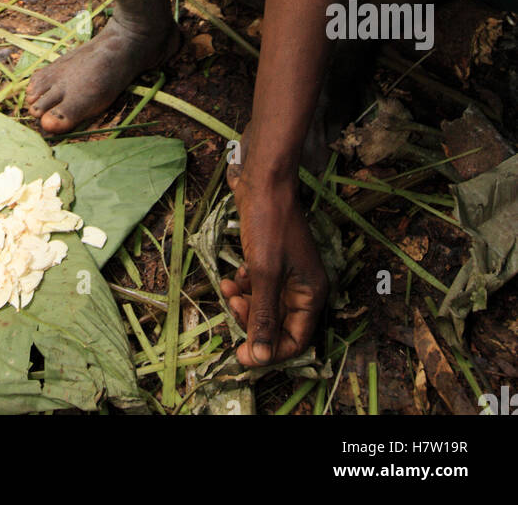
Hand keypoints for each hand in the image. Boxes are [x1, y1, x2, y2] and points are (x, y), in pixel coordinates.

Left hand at [221, 162, 327, 367]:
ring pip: (265, 307)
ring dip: (244, 305)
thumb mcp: (264, 273)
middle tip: (231, 309)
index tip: (241, 355)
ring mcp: (287, 275)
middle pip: (278, 325)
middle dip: (252, 322)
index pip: (296, 340)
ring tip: (227, 290)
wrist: (263, 182)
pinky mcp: (271, 262)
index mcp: (312, 294)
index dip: (269, 352)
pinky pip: (259, 289)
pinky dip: (244, 288)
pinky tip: (234, 277)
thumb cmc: (269, 225)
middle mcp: (303, 288)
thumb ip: (262, 316)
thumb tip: (259, 357)